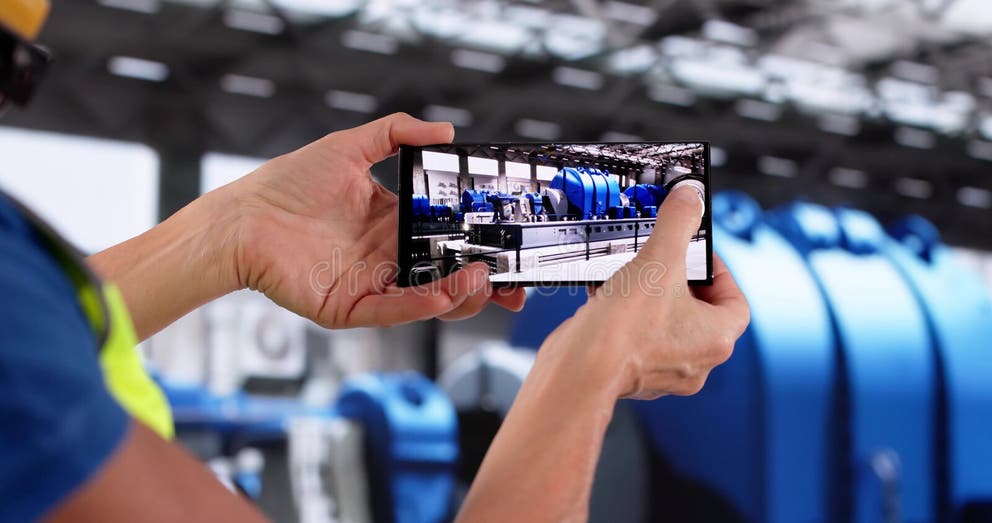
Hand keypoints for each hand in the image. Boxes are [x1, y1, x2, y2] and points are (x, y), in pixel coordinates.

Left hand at [219, 113, 525, 327]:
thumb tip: (447, 131)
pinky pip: (394, 309)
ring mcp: (371, 284)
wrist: (241, 217)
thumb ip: (397, 134)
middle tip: (515, 282)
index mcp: (391, 223)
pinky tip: (447, 292)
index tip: (509, 243)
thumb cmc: (288, 183)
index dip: (478, 243)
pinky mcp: (350, 307)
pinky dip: (423, 305)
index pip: (445, 236)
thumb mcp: (350, 148)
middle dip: (483, 282)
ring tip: (483, 280)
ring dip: (460, 294)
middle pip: (445, 274)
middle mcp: (386, 257)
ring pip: (427, 298)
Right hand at [540, 185, 749, 399]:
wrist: (580, 368)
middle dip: (681, 286)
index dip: (721, 275)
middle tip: (665, 263)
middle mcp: (695, 362)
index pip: (735, 303)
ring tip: (633, 276)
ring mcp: (663, 372)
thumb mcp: (658, 258)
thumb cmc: (625, 328)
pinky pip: (638, 339)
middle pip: (700, 313)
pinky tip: (609, 296)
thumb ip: (678, 222)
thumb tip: (690, 199)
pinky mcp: (632, 374)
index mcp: (715, 339)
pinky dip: (628, 318)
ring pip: (666, 326)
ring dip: (652, 301)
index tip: (700, 258)